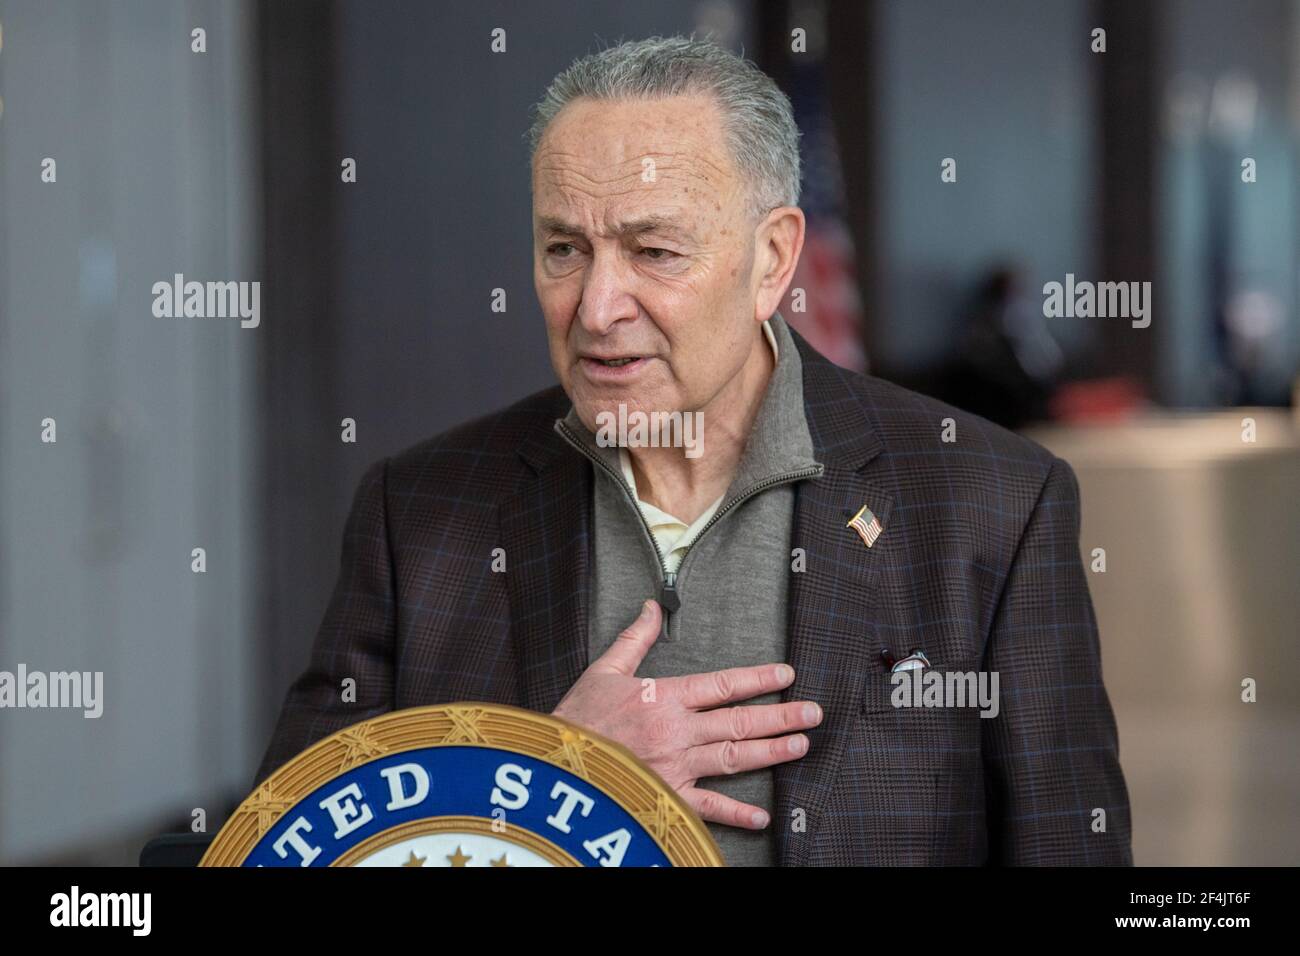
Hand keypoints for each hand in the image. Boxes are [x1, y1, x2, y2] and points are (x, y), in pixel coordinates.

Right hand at [551, 599, 821, 829]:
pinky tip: (762, 816)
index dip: (758, 679)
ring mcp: (676, 768)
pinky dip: (736, 813)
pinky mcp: (667, 800)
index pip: (722, 684)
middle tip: (812, 712)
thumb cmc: (576, 719)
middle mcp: (677, 732)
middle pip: (740, 721)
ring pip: (734, 758)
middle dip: (780, 716)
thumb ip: (634, 639)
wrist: (554, 768)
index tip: (786, 675)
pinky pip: (708, 807)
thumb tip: (653, 606)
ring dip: (771, 752)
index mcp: (664, 697)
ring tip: (801, 745)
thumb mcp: (603, 671)